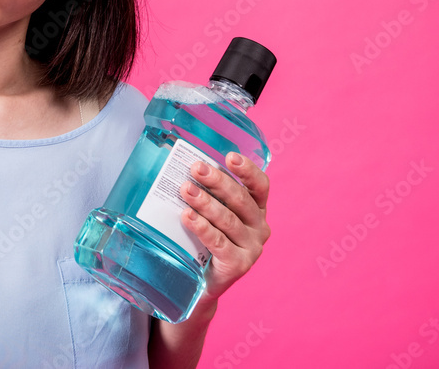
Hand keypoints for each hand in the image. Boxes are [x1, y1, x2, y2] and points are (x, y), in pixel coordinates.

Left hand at [179, 153, 269, 301]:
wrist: (201, 283)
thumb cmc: (204, 240)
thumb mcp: (210, 214)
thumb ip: (205, 193)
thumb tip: (178, 166)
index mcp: (256, 210)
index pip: (260, 186)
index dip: (247, 170)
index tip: (230, 156)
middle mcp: (259, 227)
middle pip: (240, 199)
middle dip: (217, 181)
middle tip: (196, 168)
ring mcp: (252, 248)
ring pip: (228, 219)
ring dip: (205, 202)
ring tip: (186, 189)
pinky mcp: (239, 264)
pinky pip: (219, 242)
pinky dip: (202, 227)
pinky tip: (187, 216)